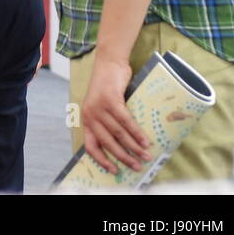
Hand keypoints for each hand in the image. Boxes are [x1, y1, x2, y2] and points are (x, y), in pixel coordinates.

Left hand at [80, 55, 152, 174]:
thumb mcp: (102, 107)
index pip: (90, 145)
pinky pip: (125, 121)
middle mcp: (90, 115)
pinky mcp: (110, 100)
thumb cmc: (108, 87)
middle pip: (107, 142)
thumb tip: (125, 145)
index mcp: (86, 119)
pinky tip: (145, 141)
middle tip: (137, 167)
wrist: (109, 63)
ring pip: (118, 133)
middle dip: (124, 157)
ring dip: (134, 147)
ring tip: (146, 155)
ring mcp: (99, 107)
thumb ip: (108, 123)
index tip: (114, 171)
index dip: (101, 160)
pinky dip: (136, 132)